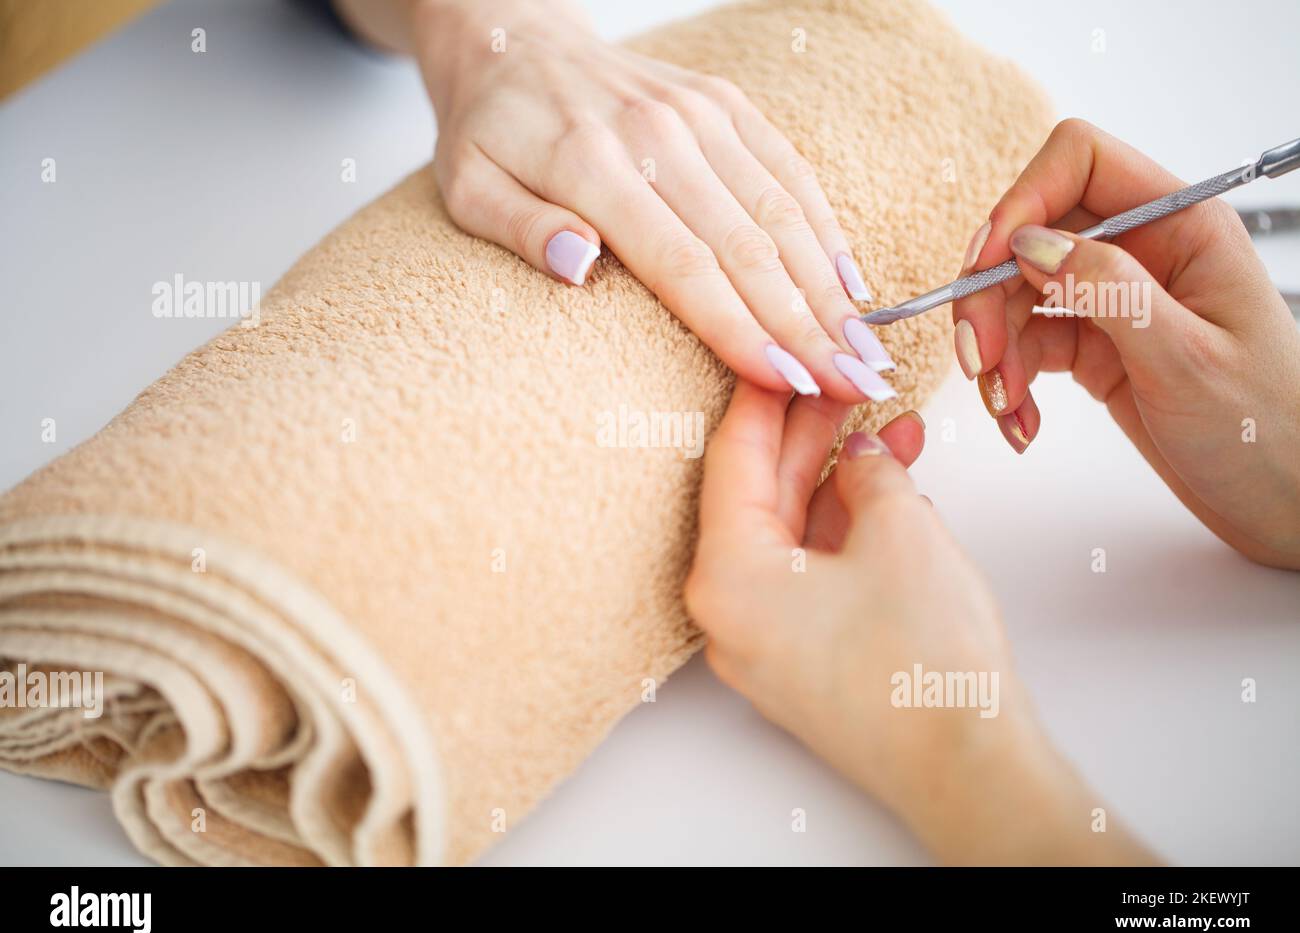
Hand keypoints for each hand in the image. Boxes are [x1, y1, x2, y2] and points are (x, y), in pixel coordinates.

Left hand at [394, 0, 895, 402]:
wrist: (519, 42)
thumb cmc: (491, 133)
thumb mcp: (469, 187)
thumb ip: (520, 228)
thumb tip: (577, 266)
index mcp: (593, 165)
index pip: (684, 266)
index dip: (741, 331)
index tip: (792, 385)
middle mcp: (660, 135)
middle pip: (750, 248)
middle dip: (810, 327)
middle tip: (858, 387)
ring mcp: (701, 114)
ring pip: (783, 212)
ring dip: (831, 291)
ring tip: (869, 352)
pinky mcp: (727, 103)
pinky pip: (789, 171)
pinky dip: (826, 231)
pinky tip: (853, 287)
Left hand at [684, 382, 1155, 862]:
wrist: (969, 770)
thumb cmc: (923, 663)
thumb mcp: (902, 529)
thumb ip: (870, 471)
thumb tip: (862, 454)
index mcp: (726, 575)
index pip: (732, 459)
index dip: (766, 396)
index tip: (791, 354)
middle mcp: (728, 612)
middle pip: (759, 496)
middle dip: (810, 435)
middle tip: (846, 382)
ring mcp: (763, 642)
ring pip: (791, 534)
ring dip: (840, 481)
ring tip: (893, 431)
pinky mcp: (802, 661)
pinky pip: (811, 574)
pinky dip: (846, 531)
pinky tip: (893, 493)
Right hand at [952, 119, 1299, 568]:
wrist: (1285, 500)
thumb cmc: (1265, 430)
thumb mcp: (1186, 358)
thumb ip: (1110, 289)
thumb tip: (1031, 243)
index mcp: (1183, 228)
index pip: (1079, 164)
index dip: (1022, 204)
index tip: (985, 267)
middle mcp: (1145, 252)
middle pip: (1032, 236)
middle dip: (992, 296)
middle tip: (980, 358)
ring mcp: (1117, 301)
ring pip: (1019, 295)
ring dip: (997, 351)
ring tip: (1005, 406)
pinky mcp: (1098, 348)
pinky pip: (1029, 345)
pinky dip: (1011, 383)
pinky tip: (1022, 421)